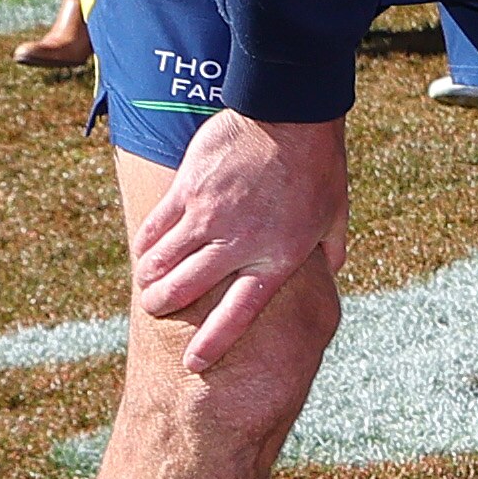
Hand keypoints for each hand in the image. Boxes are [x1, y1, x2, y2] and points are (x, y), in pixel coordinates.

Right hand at [131, 112, 347, 371]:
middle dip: (165, 307)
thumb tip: (332, 273)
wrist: (290, 114)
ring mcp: (207, 216)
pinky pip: (156, 225)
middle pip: (187, 290)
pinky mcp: (187, 189)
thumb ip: (331, 251)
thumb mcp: (335, 216)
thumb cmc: (319, 167)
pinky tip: (142, 252)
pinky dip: (146, 243)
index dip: (213, 342)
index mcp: (276, 258)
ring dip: (150, 278)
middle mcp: (237, 243)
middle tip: (156, 312)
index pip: (238, 314)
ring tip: (147, 286)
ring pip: (162, 261)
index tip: (193, 363)